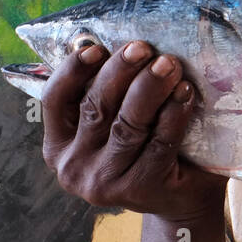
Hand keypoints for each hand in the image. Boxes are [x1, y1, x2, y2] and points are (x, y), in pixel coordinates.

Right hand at [40, 40, 226, 221]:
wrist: (183, 200)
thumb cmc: (147, 149)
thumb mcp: (115, 123)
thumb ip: (108, 93)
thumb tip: (109, 41)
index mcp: (59, 145)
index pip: (55, 100)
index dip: (73, 70)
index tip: (96, 46)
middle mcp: (74, 167)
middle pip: (96, 107)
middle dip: (121, 71)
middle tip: (144, 47)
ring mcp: (105, 183)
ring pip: (127, 125)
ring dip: (150, 88)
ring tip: (170, 64)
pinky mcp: (140, 190)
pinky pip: (159, 143)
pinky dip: (173, 115)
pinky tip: (186, 94)